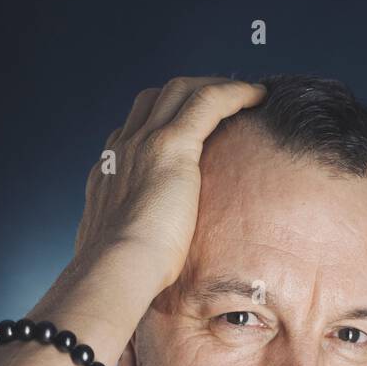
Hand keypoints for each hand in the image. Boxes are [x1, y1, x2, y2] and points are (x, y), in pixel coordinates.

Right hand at [73, 76, 266, 296]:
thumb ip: (131, 249)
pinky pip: (208, 102)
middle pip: (154, 100)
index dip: (162, 123)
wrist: (115, 271)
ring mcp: (143, 143)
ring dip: (212, 87)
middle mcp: (122, 150)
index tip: (189, 130)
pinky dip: (233, 93)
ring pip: (181, 92)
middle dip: (187, 94)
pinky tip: (257, 95)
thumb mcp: (121, 256)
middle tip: (220, 102)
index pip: (134, 133)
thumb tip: (143, 272)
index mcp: (109, 174)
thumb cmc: (121, 277)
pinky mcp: (170, 146)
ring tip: (244, 94)